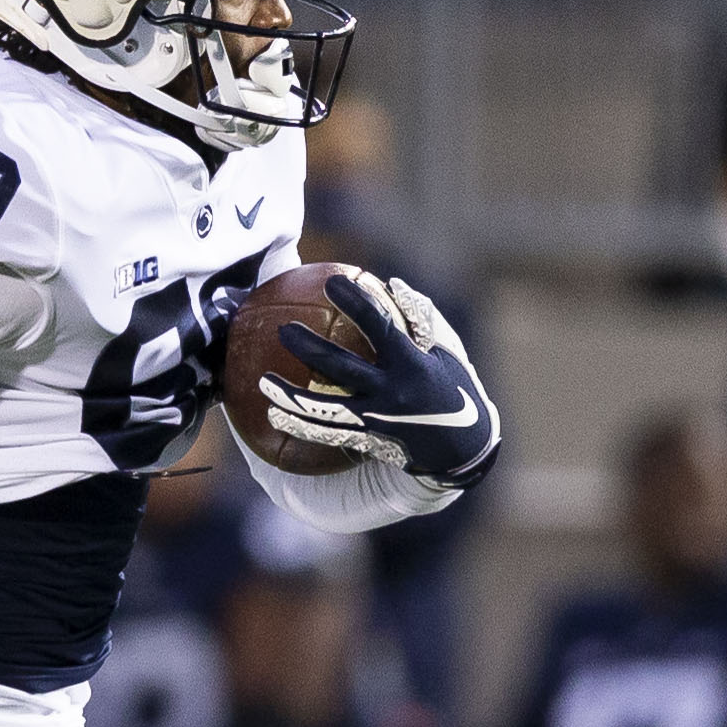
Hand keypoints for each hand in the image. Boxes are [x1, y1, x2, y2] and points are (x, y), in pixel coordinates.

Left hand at [260, 273, 501, 487]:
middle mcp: (393, 391)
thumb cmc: (454, 386)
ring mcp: (378, 418)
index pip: (382, 325)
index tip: (333, 281)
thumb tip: (393, 284)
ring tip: (262, 382)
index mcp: (413, 363)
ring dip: (291, 397)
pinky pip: (327, 434)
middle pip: (341, 368)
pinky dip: (300, 425)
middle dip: (309, 348)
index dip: (357, 302)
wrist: (464, 446)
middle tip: (282, 329)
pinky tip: (273, 416)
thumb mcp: (447, 349)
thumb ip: (422, 316)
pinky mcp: (368, 440)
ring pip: (325, 409)